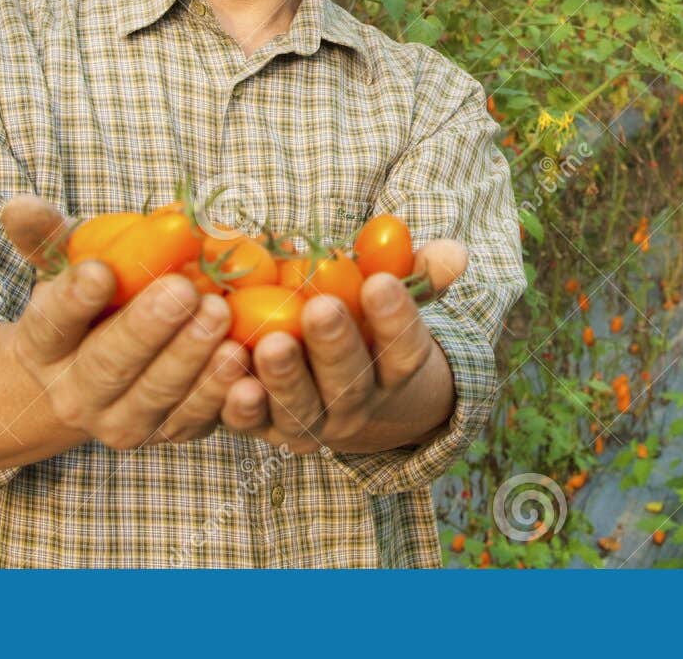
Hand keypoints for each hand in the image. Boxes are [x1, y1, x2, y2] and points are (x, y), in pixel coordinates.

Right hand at [0, 194, 248, 448]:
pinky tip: (244, 362)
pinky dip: (220, 394)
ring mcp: (121, 421)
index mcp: (42, 347)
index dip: (74, 300)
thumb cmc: (90, 302)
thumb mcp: (62, 267)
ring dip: (191, 358)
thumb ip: (45, 236)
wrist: (95, 375)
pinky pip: (194, 418)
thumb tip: (19, 204)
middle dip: (147, 328)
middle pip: (107, 365)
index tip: (100, 272)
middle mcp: (75, 394)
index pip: (51, 324)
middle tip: (184, 290)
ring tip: (219, 316)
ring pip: (154, 396)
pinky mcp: (167, 433)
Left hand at [220, 239, 469, 454]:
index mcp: (393, 370)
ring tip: (269, 345)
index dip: (396, 319)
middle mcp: (356, 405)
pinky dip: (239, 405)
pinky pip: (250, 424)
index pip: (406, 351)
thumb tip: (455, 252)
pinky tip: (228, 367)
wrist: (334, 390)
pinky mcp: (262, 429)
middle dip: (335, 347)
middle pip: (351, 383)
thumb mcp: (390, 295)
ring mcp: (311, 424)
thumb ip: (418, 272)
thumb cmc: (362, 322)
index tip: (380, 282)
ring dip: (285, 379)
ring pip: (301, 412)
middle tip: (321, 309)